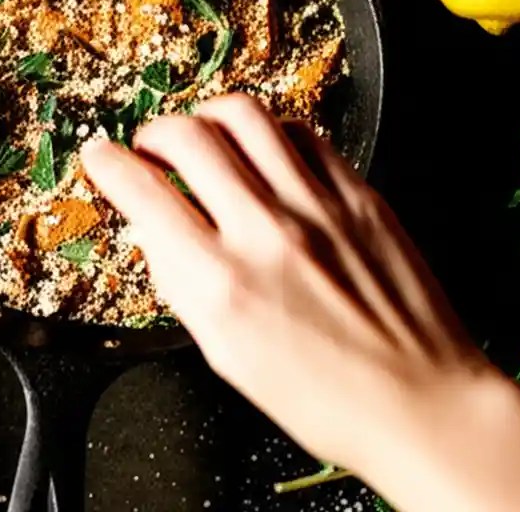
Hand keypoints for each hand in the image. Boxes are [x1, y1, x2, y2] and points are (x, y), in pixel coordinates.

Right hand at [82, 95, 519, 511]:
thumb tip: (157, 230)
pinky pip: (303, 134)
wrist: (419, 401)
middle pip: (187, 137)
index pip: (142, 193)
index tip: (100, 156)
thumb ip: (185, 286)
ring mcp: (318, 207)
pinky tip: (266, 153)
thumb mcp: (227, 356)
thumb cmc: (324, 398)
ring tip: (205, 137)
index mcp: (221, 285)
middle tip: (151, 148)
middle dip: (153, 132)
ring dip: (209, 117)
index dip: (107, 164)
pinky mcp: (360, 196)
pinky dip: (271, 133)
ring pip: (244, 116)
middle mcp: (265, 233)